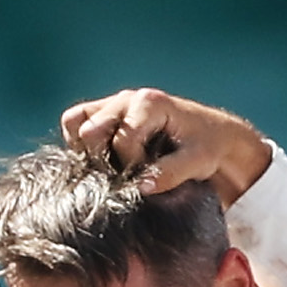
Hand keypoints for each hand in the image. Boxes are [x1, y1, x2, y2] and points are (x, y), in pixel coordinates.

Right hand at [58, 89, 273, 204]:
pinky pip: (75, 123)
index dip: (131, 166)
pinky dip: (80, 143)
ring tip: (110, 166)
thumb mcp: (197, 161)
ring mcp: (113, 104)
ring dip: (87, 149)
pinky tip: (102, 159)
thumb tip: (141, 188)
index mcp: (148, 103)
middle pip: (89, 130)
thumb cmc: (207, 146)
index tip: (148, 176)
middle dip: (104, 158)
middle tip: (125, 173)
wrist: (212, 135)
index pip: (121, 141)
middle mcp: (126, 98)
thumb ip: (170, 173)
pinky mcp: (105, 113)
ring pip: (75, 121)